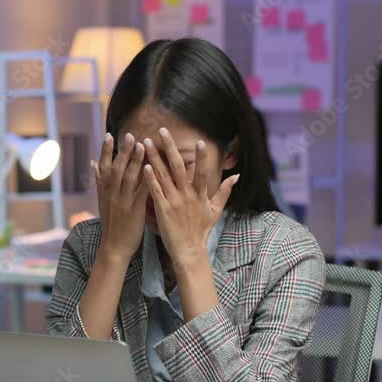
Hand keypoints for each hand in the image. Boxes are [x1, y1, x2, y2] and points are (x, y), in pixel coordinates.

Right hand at [92, 132, 147, 260]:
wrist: (114, 246)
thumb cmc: (111, 222)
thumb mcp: (101, 200)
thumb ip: (98, 180)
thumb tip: (93, 162)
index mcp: (104, 190)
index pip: (104, 167)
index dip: (106, 151)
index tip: (109, 135)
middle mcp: (112, 193)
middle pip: (116, 168)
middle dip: (123, 151)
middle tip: (129, 135)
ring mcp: (123, 201)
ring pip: (128, 177)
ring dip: (135, 161)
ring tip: (141, 145)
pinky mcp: (134, 210)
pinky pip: (140, 192)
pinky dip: (145, 180)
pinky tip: (151, 170)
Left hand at [143, 128, 238, 269]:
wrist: (189, 250)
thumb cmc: (201, 230)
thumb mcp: (216, 210)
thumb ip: (225, 191)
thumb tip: (237, 176)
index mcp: (200, 194)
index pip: (202, 172)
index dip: (202, 157)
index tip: (200, 140)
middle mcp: (187, 195)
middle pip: (178, 167)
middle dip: (170, 147)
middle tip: (162, 130)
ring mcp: (174, 202)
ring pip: (163, 175)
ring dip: (154, 157)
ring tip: (146, 142)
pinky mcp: (162, 209)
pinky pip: (155, 191)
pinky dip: (150, 179)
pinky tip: (144, 166)